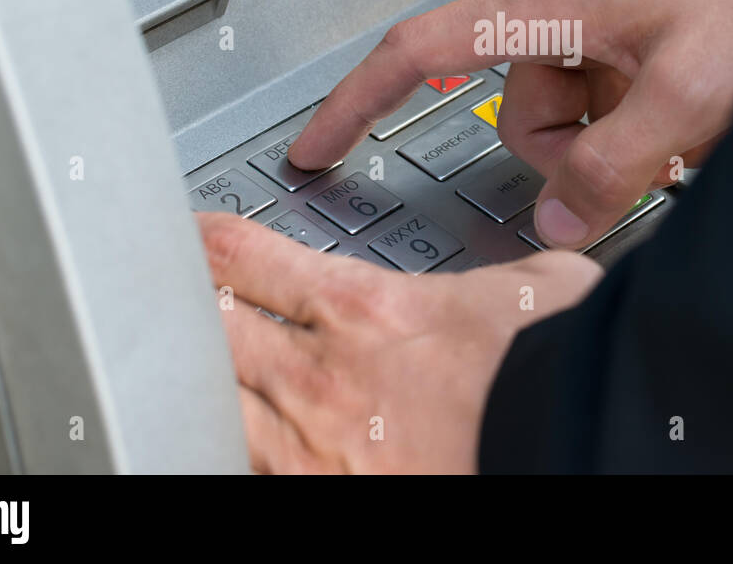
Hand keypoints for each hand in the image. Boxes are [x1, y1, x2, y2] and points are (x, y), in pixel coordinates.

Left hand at [199, 211, 601, 473]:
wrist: (574, 437)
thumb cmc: (557, 368)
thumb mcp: (537, 286)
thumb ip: (501, 271)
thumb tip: (518, 271)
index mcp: (361, 309)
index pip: (240, 255)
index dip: (195, 239)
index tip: (182, 237)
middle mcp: (318, 376)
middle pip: (201, 327)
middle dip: (175, 307)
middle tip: (158, 297)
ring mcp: (308, 447)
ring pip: (205, 403)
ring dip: (188, 382)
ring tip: (173, 371)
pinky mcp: (320, 496)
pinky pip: (240, 467)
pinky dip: (225, 448)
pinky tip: (217, 439)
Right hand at [289, 0, 732, 248]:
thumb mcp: (689, 99)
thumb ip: (611, 170)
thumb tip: (554, 219)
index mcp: (545, 1)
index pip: (417, 54)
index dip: (355, 103)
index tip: (319, 145)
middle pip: (515, 101)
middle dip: (573, 149)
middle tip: (651, 152)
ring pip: (567, 91)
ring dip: (619, 122)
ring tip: (692, 111)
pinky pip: (605, 62)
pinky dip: (639, 94)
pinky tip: (696, 88)